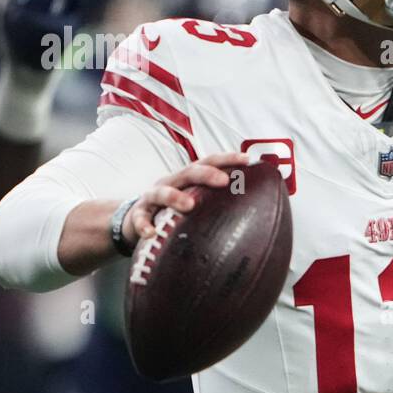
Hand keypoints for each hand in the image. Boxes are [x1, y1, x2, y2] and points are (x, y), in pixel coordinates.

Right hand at [124, 152, 250, 247]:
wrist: (135, 220)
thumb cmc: (175, 211)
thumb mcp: (195, 202)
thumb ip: (218, 204)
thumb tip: (258, 217)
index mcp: (188, 178)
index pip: (208, 162)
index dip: (227, 159)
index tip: (247, 160)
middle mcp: (171, 182)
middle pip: (188, 172)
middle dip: (206, 174)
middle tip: (224, 181)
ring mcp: (152, 197)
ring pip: (161, 192)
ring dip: (174, 197)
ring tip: (189, 205)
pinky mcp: (138, 214)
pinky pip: (140, 219)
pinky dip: (145, 225)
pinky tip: (151, 234)